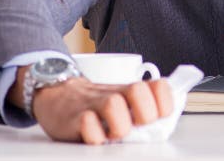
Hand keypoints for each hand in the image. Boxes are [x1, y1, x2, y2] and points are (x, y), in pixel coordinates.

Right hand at [14, 67, 172, 143]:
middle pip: (137, 90)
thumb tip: (164, 126)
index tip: (159, 116)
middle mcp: (114, 94)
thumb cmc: (96, 104)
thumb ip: (143, 110)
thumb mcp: (122, 101)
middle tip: (136, 125)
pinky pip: (86, 123)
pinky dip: (93, 134)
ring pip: (113, 104)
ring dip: (118, 125)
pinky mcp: (73, 118)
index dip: (164, 103)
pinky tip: (94, 136)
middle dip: (143, 113)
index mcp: (130, 91)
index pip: (158, 86)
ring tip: (114, 134)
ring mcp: (93, 104)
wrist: (58, 95)